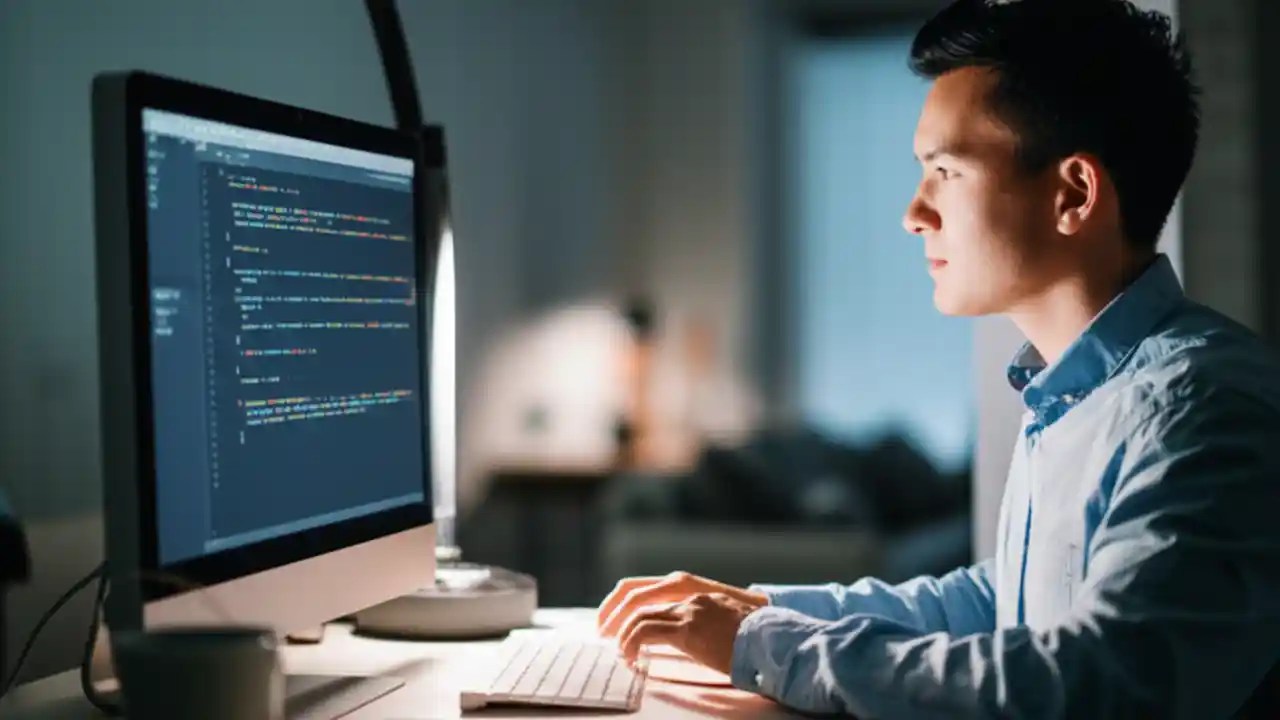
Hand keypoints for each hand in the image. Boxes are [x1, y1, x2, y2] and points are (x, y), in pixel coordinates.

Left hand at [614, 591, 760, 672]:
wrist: (774, 638)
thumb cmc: (753, 635)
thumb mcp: (721, 618)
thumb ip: (698, 618)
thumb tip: (677, 635)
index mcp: (695, 588)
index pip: (646, 586)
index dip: (622, 601)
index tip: (611, 618)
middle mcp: (688, 593)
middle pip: (634, 593)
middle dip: (612, 612)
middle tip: (602, 631)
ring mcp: (688, 609)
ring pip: (638, 614)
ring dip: (622, 634)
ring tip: (619, 651)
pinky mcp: (689, 629)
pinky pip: (647, 632)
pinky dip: (633, 644)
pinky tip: (632, 658)